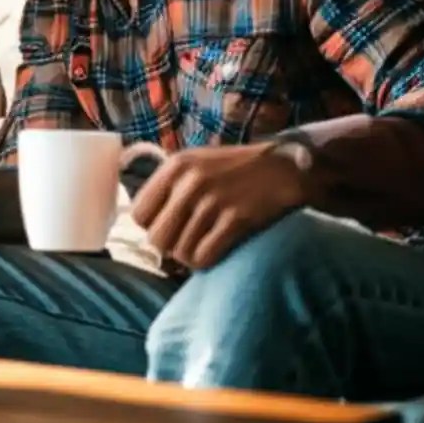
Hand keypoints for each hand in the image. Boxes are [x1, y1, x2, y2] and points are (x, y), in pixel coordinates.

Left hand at [130, 143, 308, 269]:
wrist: (284, 168)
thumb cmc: (234, 169)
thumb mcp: (195, 163)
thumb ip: (167, 186)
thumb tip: (142, 223)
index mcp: (176, 166)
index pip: (139, 213)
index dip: (151, 226)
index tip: (167, 226)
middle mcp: (190, 183)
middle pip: (157, 238)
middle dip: (170, 246)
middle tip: (186, 241)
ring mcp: (213, 201)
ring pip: (180, 252)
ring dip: (190, 255)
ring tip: (203, 244)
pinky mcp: (236, 219)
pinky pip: (204, 256)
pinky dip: (207, 260)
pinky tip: (216, 250)